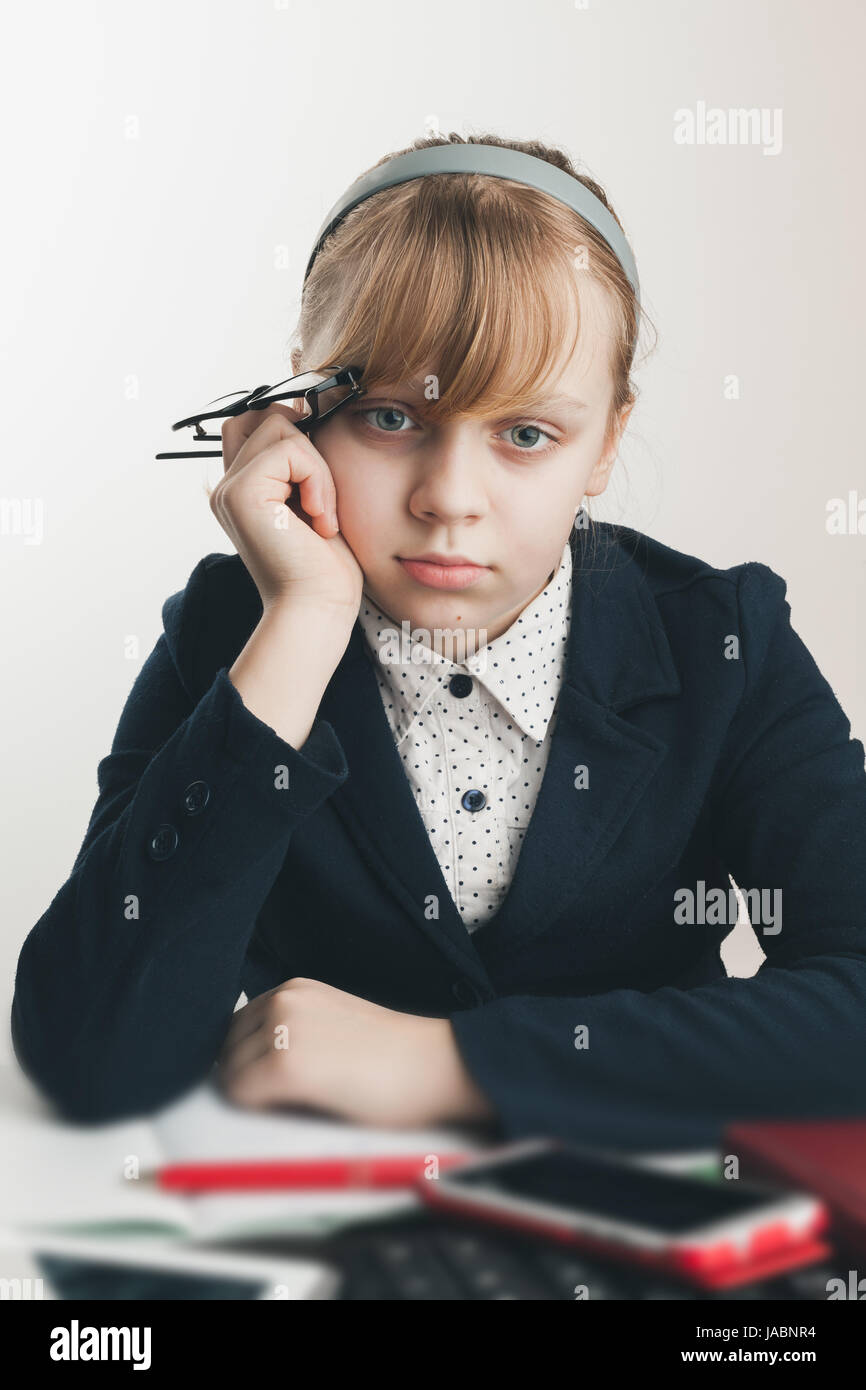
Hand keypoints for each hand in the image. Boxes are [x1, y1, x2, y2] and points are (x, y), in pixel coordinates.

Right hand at [209, 403, 363, 614]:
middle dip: (306, 446)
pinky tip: (319, 521)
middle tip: (321, 500)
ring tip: (321, 515)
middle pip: (266, 416)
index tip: (321, 478)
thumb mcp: (315, 501)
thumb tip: (307, 409)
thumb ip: (301, 462)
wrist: (318, 609)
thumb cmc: (325, 568)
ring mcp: (229, 489)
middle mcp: (226, 487)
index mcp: (241, 490)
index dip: (293, 434)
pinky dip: (318, 480)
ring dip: (317, 468)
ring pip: (280, 428)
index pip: (255, 425)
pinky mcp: (241, 492)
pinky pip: (290, 449)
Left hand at [216, 977, 495, 1128]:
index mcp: (294, 988)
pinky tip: (297, 1106)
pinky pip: (240, 1093)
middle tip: (288, 1096)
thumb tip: (241, 1061)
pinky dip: (257, 1107)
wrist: (435, 1065)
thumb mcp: (331, 1024)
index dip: (248, 1058)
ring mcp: (283, 1029)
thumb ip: (290, 1030)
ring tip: (298, 1100)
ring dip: (252, 1092)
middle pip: (226, 1048)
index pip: (235, 1027)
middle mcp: (283, 999)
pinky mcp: (287, 1065)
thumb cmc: (392, 1057)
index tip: (274, 1080)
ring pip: (229, 1071)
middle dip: (245, 1074)